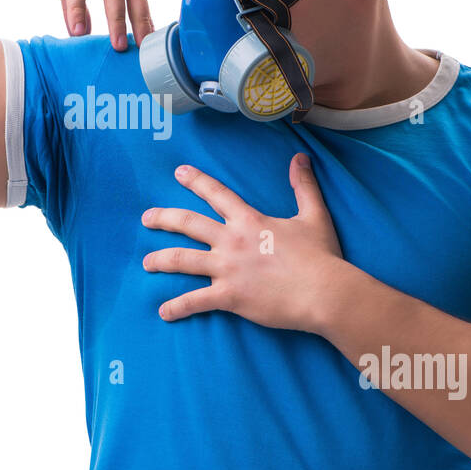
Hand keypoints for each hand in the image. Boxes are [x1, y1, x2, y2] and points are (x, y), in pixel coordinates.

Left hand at [140, 153, 348, 334]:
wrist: (324, 292)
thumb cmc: (321, 256)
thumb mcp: (314, 215)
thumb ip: (303, 185)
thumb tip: (300, 157)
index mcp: (249, 220)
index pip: (216, 194)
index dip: (196, 181)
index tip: (178, 173)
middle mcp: (232, 240)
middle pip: (187, 223)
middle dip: (163, 218)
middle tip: (146, 218)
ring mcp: (227, 268)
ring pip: (182, 260)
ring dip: (160, 261)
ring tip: (146, 263)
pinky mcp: (229, 296)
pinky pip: (195, 301)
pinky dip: (177, 307)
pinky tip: (164, 312)